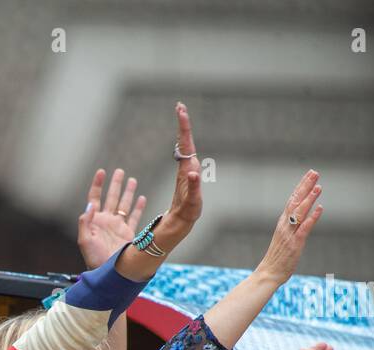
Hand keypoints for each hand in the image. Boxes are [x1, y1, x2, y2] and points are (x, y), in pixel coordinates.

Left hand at [77, 168, 145, 269]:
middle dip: (115, 184)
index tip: (101, 171)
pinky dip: (139, 208)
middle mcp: (107, 222)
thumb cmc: (94, 259)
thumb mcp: (85, 240)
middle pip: (111, 197)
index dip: (98, 185)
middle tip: (119, 171)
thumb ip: (85, 222)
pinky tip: (142, 198)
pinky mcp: (128, 233)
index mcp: (95, 221)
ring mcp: (118, 227)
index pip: (95, 198)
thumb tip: (91, 204)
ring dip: (128, 192)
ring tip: (132, 180)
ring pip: (124, 205)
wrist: (108, 273)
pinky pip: (134, 217)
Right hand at [157, 102, 201, 242]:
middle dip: (183, 122)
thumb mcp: (192, 201)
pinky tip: (179, 134)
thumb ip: (193, 188)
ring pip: (184, 143)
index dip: (183, 127)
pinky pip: (182, 152)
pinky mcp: (183, 172)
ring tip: (180, 112)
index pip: (186, 143)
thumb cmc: (189, 211)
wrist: (185, 218)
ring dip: (183, 128)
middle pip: (186, 139)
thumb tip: (192, 173)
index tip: (181, 111)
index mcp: (189, 168)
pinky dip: (181, 140)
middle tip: (180, 105)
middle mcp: (189, 165)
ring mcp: (186, 168)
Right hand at [256, 170, 322, 284]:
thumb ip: (293, 225)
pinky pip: (304, 229)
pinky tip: (319, 209)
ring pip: (299, 213)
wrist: (268, 273)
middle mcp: (285, 225)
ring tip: (318, 187)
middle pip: (295, 201)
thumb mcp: (284, 237)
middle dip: (305, 186)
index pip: (293, 200)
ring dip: (309, 199)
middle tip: (314, 173)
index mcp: (283, 222)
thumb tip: (301, 214)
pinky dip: (312, 218)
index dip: (301, 186)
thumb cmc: (278, 257)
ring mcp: (289, 234)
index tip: (309, 174)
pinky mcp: (294, 244)